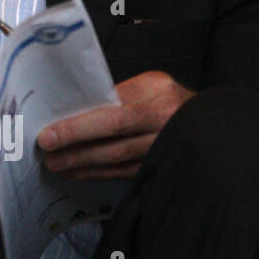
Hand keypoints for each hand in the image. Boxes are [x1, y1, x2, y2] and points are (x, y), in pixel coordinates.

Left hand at [36, 71, 195, 178]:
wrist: (210, 122)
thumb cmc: (171, 99)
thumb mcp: (150, 84)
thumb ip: (119, 94)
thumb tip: (80, 109)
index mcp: (158, 97)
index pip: (113, 115)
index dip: (79, 127)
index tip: (51, 134)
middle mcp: (163, 125)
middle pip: (113, 143)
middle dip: (76, 150)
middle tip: (48, 153)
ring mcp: (163, 149)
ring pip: (117, 162)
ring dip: (83, 165)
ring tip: (57, 165)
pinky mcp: (160, 167)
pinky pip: (124, 173)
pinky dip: (98, 174)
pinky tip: (78, 173)